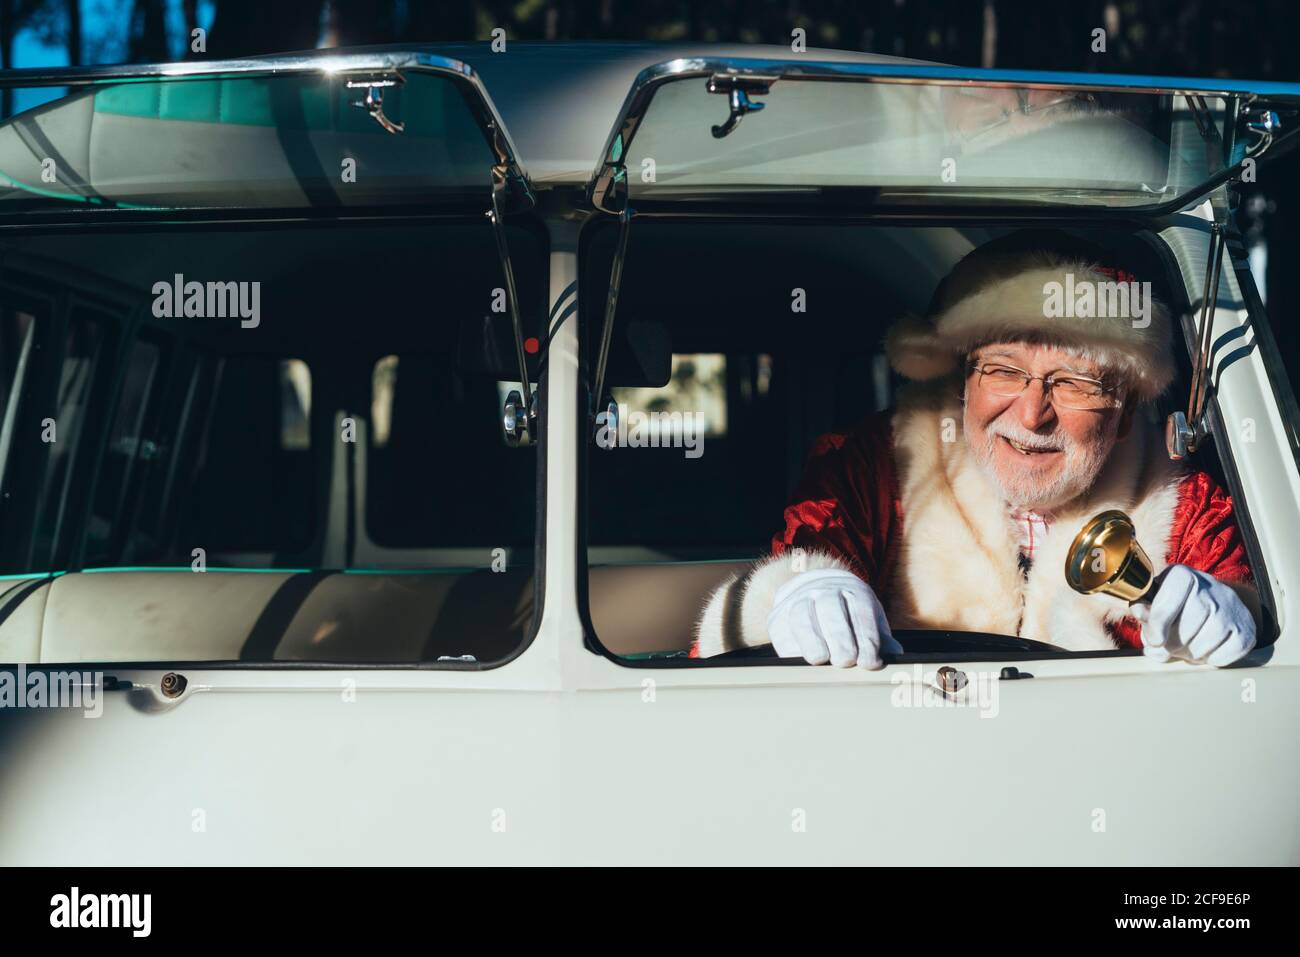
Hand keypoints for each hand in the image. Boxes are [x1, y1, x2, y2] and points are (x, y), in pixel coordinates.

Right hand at [767, 568, 900, 668]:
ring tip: (820, 660)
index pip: (861, 611)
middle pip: (831, 611)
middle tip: (845, 661)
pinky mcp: (777, 616)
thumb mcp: (867, 619)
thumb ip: (880, 638)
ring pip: (803, 618)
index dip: (866, 637)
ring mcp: (797, 600)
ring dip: (812, 640)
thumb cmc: (847, 614)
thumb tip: (895, 654)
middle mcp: (823, 590)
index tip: (870, 662)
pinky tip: (800, 659)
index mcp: (852, 589)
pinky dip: (790, 647)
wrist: (810, 592)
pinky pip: (782, 631)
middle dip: (839, 637)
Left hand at [1135, 564, 1255, 665]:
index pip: (1169, 600)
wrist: (1213, 603)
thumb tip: (1142, 613)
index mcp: (1182, 576)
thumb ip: (1143, 610)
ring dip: (1191, 653)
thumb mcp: (1154, 601)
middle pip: (1188, 626)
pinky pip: (1226, 654)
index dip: (1158, 624)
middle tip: (1170, 646)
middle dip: (1173, 644)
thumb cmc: (1175, 605)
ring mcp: (1233, 608)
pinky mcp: (1247, 630)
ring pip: (1206, 642)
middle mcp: (1211, 587)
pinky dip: (1211, 659)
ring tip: (1186, 648)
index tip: (1154, 640)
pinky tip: (1205, 650)